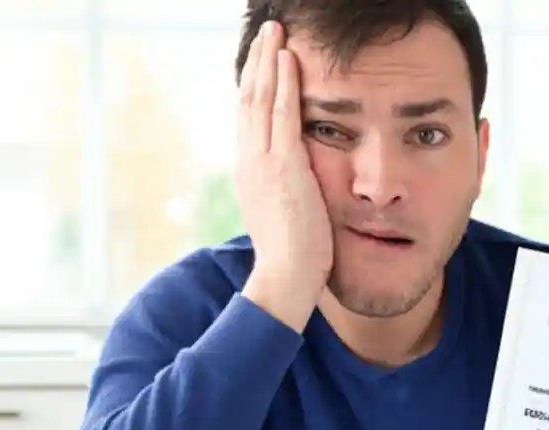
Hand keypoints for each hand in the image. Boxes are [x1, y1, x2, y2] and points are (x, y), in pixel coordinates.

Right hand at [235, 20, 333, 332]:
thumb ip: (287, 187)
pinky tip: (290, 59)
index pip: (249, 116)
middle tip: (267, 32)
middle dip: (258, 61)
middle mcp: (249, 160)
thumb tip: (299, 177)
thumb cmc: (294, 255)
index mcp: (249, 170)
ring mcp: (263, 162)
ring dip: (269, 60)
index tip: (264, 60)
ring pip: (261, 98)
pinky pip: (283, 114)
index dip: (255, 83)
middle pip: (248, 97)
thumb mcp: (285, 211)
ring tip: (276, 32)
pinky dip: (285, 83)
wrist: (286, 279)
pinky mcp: (283, 167)